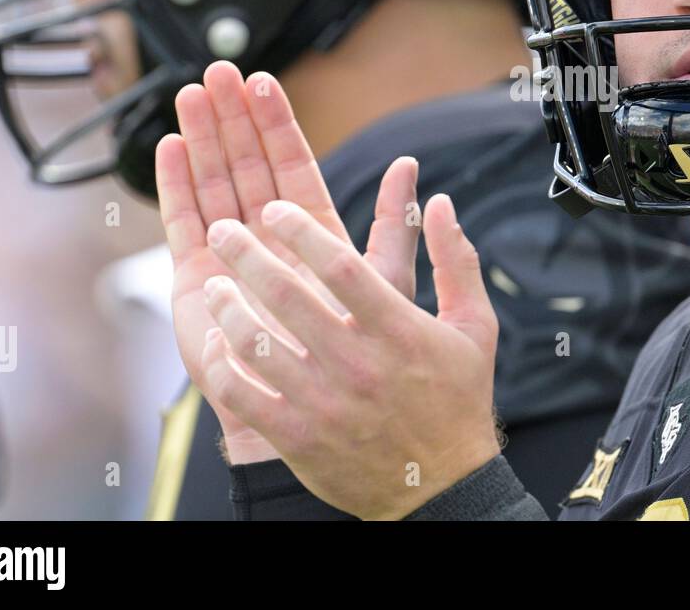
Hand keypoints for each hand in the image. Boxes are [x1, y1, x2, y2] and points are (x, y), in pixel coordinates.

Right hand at [155, 61, 372, 463]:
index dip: (276, 125)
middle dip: (232, 119)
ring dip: (202, 140)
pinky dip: (177, 186)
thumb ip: (395, 226)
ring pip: (214, 185)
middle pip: (246, 166)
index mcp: (313, 234)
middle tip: (217, 71)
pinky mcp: (198, 283)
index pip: (291, 166)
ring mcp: (230, 257)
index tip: (263, 82)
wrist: (323, 416)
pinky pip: (185, 225)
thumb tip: (410, 166)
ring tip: (190, 94)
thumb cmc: (361, 357)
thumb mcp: (388, 283)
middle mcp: (268, 239)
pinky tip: (172, 146)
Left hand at [198, 183, 500, 520]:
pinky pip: (242, 394)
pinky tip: (222, 342)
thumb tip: (438, 201)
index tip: (274, 210)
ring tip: (216, 286)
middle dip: (245, 254)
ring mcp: (324, 403)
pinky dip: (223, 364)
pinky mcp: (298, 438)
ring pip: (255, 342)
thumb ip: (456, 259)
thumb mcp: (474, 325)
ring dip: (227, 306)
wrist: (440, 488)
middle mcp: (358, 364)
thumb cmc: (457, 398)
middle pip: (287, 296)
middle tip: (223, 230)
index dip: (301, 231)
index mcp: (399, 330)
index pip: (341, 266)